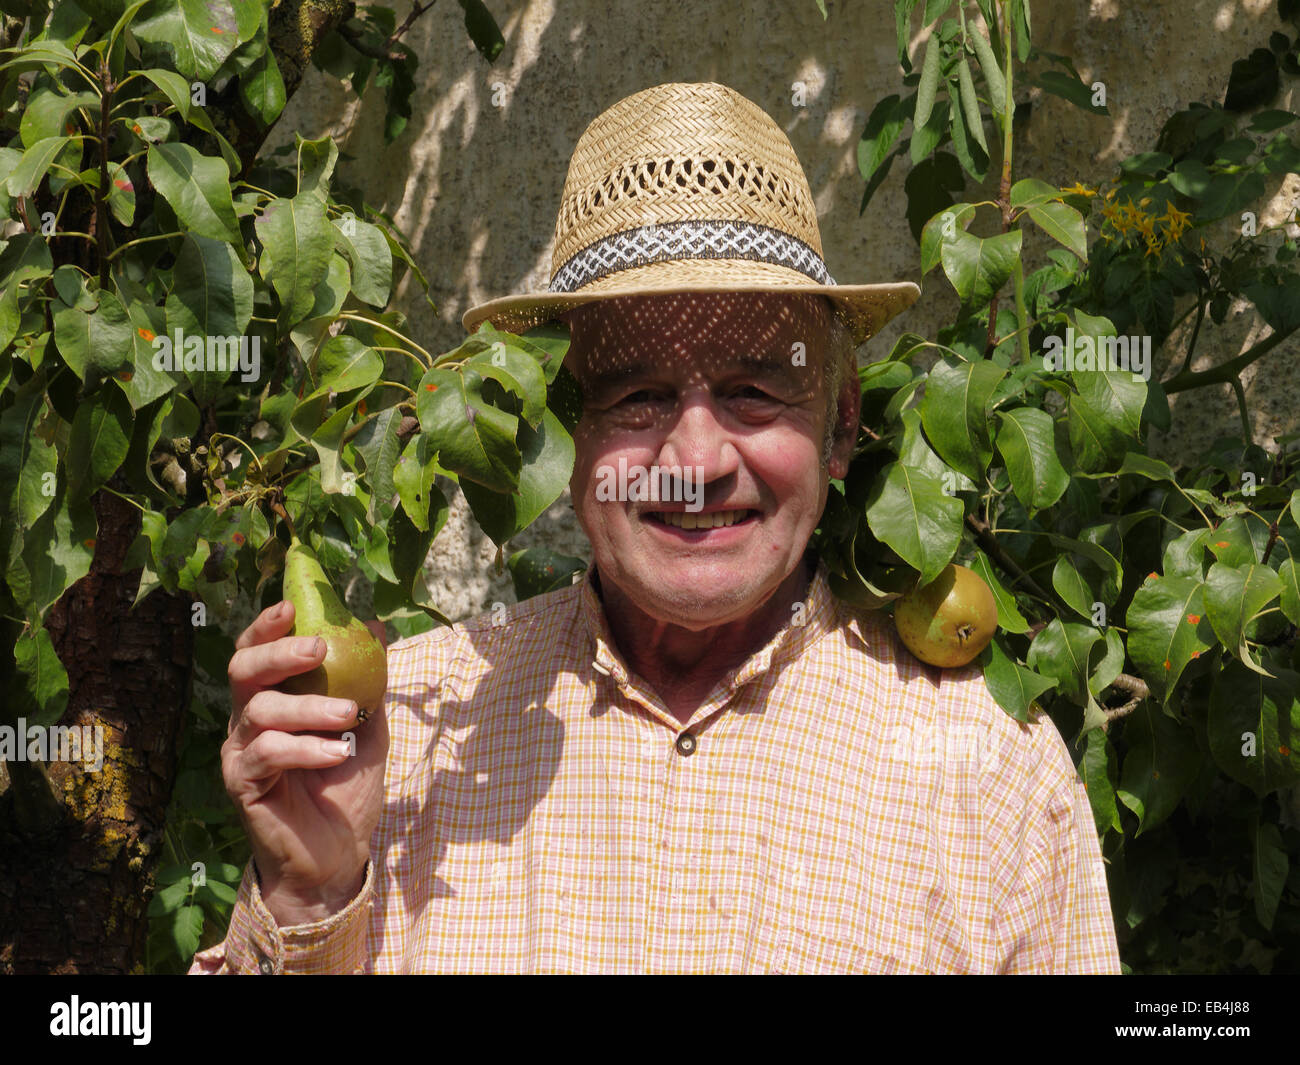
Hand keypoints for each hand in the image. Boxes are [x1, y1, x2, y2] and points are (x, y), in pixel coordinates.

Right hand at [223, 600, 387, 926]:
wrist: (338, 855)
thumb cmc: (346, 789)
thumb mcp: (368, 728)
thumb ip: (368, 681)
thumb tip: (377, 627)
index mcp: (273, 700)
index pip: (257, 653)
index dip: (266, 626)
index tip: (290, 605)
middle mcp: (248, 722)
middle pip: (244, 671)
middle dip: (279, 652)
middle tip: (317, 649)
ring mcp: (242, 753)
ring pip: (262, 711)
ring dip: (310, 708)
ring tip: (349, 715)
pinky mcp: (243, 785)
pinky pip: (268, 754)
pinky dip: (306, 749)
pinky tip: (336, 754)